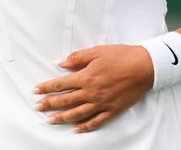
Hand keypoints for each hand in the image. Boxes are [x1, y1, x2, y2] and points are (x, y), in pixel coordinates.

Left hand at [32, 44, 153, 132]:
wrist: (145, 67)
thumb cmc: (122, 56)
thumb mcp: (97, 51)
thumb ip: (77, 57)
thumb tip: (60, 63)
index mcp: (87, 77)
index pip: (61, 84)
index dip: (46, 88)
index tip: (35, 91)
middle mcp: (92, 92)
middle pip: (65, 100)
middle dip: (49, 104)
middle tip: (37, 107)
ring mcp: (102, 103)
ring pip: (77, 114)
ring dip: (62, 118)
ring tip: (50, 120)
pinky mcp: (113, 110)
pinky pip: (96, 122)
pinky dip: (85, 127)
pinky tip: (75, 129)